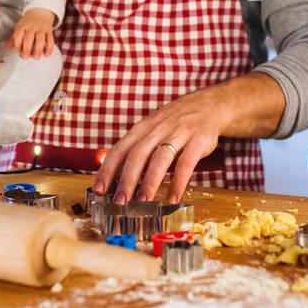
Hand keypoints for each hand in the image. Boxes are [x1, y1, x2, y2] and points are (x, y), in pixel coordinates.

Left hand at [6, 7, 55, 58]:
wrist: (40, 12)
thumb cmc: (28, 23)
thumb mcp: (19, 27)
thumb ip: (14, 37)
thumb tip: (7, 46)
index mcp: (23, 26)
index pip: (18, 35)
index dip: (17, 44)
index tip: (17, 51)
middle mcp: (32, 27)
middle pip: (29, 37)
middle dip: (27, 48)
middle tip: (26, 57)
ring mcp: (41, 29)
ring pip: (40, 39)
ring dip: (38, 49)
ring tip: (36, 57)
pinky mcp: (49, 31)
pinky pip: (50, 39)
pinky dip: (49, 48)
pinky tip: (47, 54)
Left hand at [92, 89, 227, 205]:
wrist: (208, 106)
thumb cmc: (175, 124)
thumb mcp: (152, 131)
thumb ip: (138, 151)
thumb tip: (118, 180)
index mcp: (142, 129)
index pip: (119, 149)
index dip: (107, 169)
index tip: (98, 189)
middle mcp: (157, 129)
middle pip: (137, 155)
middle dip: (126, 180)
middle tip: (119, 201)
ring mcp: (178, 133)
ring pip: (160, 158)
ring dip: (150, 182)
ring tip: (143, 201)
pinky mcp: (198, 140)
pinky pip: (186, 164)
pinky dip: (178, 183)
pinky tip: (172, 199)